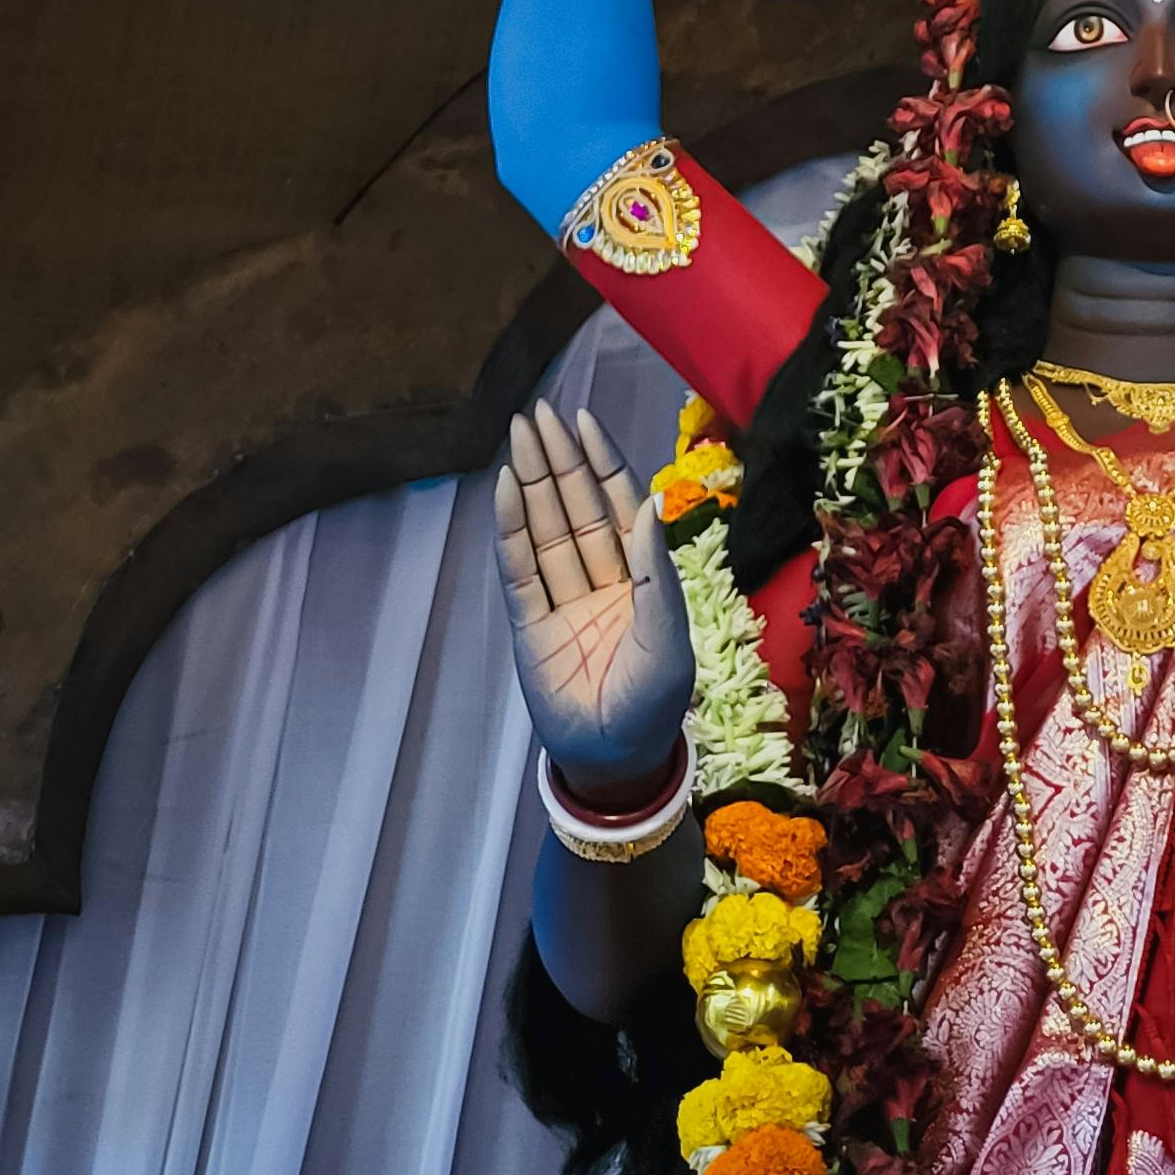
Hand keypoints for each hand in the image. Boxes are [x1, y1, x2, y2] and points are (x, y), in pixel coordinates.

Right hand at [493, 396, 693, 804]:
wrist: (615, 761)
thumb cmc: (653, 702)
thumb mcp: (667, 636)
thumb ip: (655, 570)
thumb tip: (646, 504)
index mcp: (637, 576)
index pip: (616, 505)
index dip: (600, 462)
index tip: (583, 419)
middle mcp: (599, 579)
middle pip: (574, 506)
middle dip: (558, 459)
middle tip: (537, 412)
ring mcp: (561, 600)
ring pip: (545, 528)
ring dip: (532, 481)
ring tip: (519, 434)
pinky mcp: (529, 625)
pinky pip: (519, 569)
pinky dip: (511, 529)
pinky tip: (506, 489)